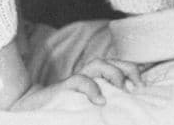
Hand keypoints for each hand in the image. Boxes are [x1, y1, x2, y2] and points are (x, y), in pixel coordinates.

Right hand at [10, 58, 143, 110]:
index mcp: (94, 80)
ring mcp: (75, 81)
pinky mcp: (63, 89)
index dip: (133, 71)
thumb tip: (119, 108)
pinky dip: (92, 88)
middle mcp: (86, 76)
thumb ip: (102, 102)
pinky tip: (100, 101)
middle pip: (112, 61)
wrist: (29, 111)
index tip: (144, 86)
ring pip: (98, 64)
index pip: (117, 67)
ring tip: (123, 89)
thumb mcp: (86, 108)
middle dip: (128, 70)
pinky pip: (79, 81)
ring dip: (113, 74)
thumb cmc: (61, 111)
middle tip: (138, 87)